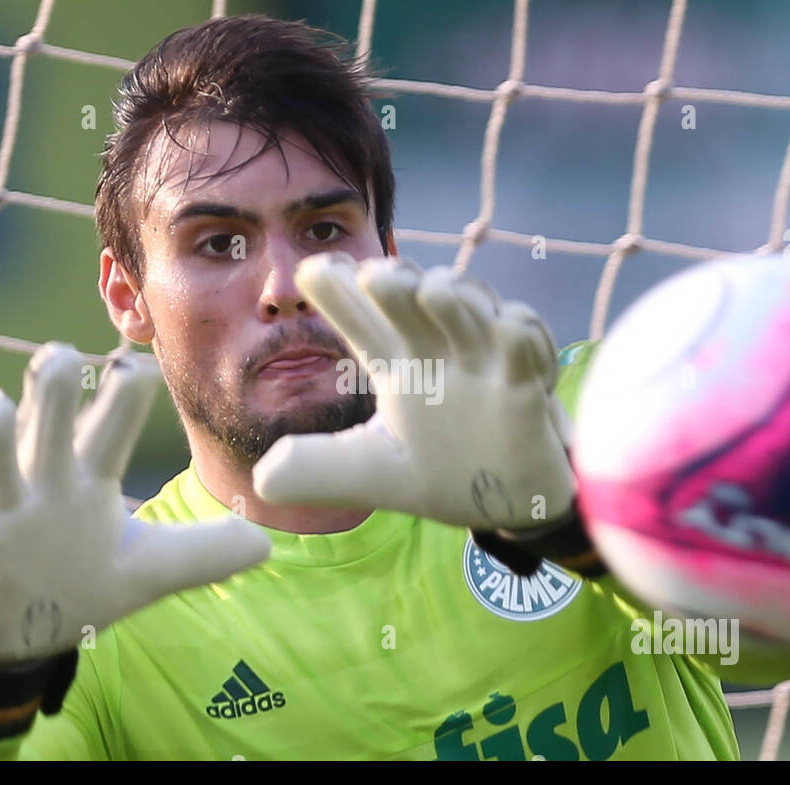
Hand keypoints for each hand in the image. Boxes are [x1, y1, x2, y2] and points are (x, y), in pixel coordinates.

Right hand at [0, 343, 271, 663]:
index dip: (125, 388)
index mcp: (89, 471)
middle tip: (59, 355)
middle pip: (45, 412)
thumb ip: (204, 552)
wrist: (24, 637)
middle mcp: (43, 475)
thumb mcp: (149, 569)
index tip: (139, 368)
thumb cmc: (83, 580)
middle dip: (49, 383)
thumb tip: (270, 545)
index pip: (112, 415)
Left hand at [253, 253, 574, 530]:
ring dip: (457, 298)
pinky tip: (512, 326)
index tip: (313, 272)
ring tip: (436, 292)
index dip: (337, 291)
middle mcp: (437, 348)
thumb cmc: (443, 473)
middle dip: (395, 283)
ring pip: (472, 308)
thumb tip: (261, 478)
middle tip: (375, 276)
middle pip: (412, 299)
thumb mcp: (373, 474)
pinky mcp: (526, 385)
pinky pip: (527, 347)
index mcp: (396, 362)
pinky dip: (523, 334)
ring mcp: (484, 360)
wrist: (510, 506)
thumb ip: (322, 470)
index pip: (359, 318)